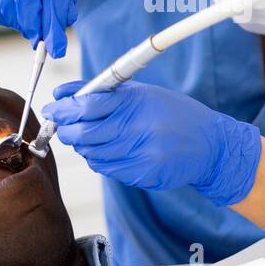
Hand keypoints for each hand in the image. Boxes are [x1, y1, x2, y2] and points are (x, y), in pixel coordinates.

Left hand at [42, 81, 261, 206]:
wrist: (211, 145)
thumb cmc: (173, 114)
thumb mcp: (142, 93)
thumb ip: (103, 92)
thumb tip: (62, 93)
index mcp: (137, 102)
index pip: (88, 106)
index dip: (64, 109)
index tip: (53, 109)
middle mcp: (139, 127)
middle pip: (85, 133)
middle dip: (67, 130)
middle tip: (63, 127)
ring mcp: (142, 153)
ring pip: (93, 153)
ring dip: (84, 146)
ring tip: (89, 138)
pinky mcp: (143, 174)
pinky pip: (107, 168)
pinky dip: (99, 159)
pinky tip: (107, 151)